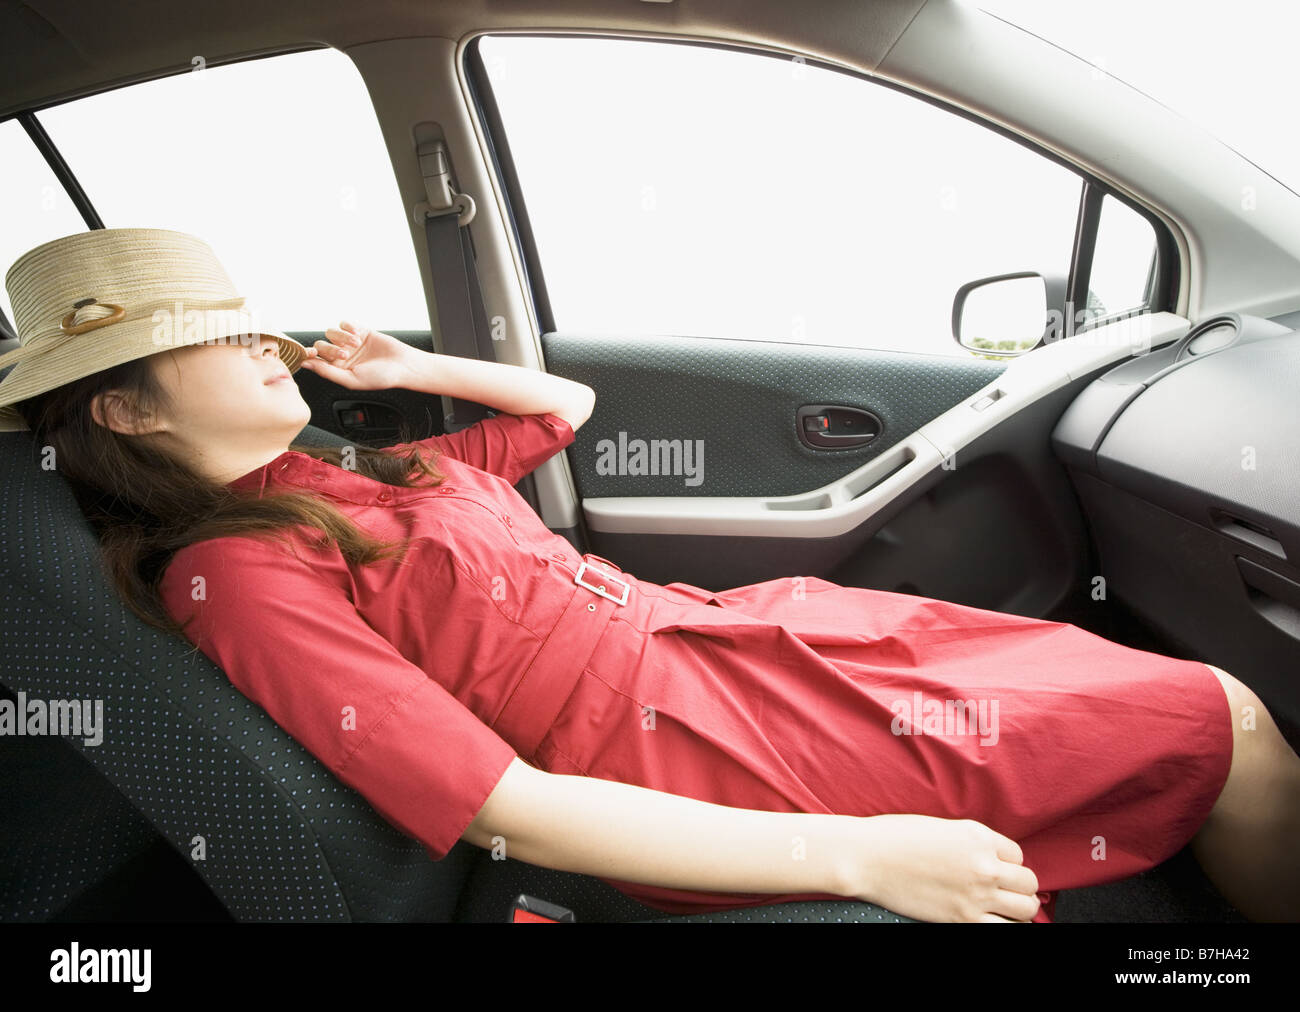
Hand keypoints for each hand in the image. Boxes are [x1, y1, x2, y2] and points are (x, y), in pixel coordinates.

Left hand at [296, 320, 418, 390]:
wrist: (403, 365)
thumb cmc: (380, 377)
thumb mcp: (351, 379)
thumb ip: (327, 372)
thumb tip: (306, 364)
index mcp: (337, 370)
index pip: (316, 360)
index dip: (309, 355)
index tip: (311, 353)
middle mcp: (341, 355)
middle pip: (321, 345)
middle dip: (331, 348)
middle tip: (346, 354)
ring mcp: (349, 342)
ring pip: (331, 332)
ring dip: (341, 337)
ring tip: (356, 343)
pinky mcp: (359, 330)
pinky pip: (344, 323)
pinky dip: (348, 326)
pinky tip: (357, 333)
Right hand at [848, 814, 1040, 922]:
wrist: (866, 857)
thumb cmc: (894, 837)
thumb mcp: (940, 827)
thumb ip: (969, 842)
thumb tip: (984, 856)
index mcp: (979, 836)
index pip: (1018, 856)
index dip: (1008, 864)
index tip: (996, 870)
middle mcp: (984, 865)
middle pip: (1029, 883)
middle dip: (1020, 888)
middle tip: (1005, 892)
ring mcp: (976, 894)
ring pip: (1026, 909)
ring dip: (1019, 910)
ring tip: (1004, 909)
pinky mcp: (963, 918)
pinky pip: (1005, 929)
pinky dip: (1005, 926)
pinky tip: (992, 921)